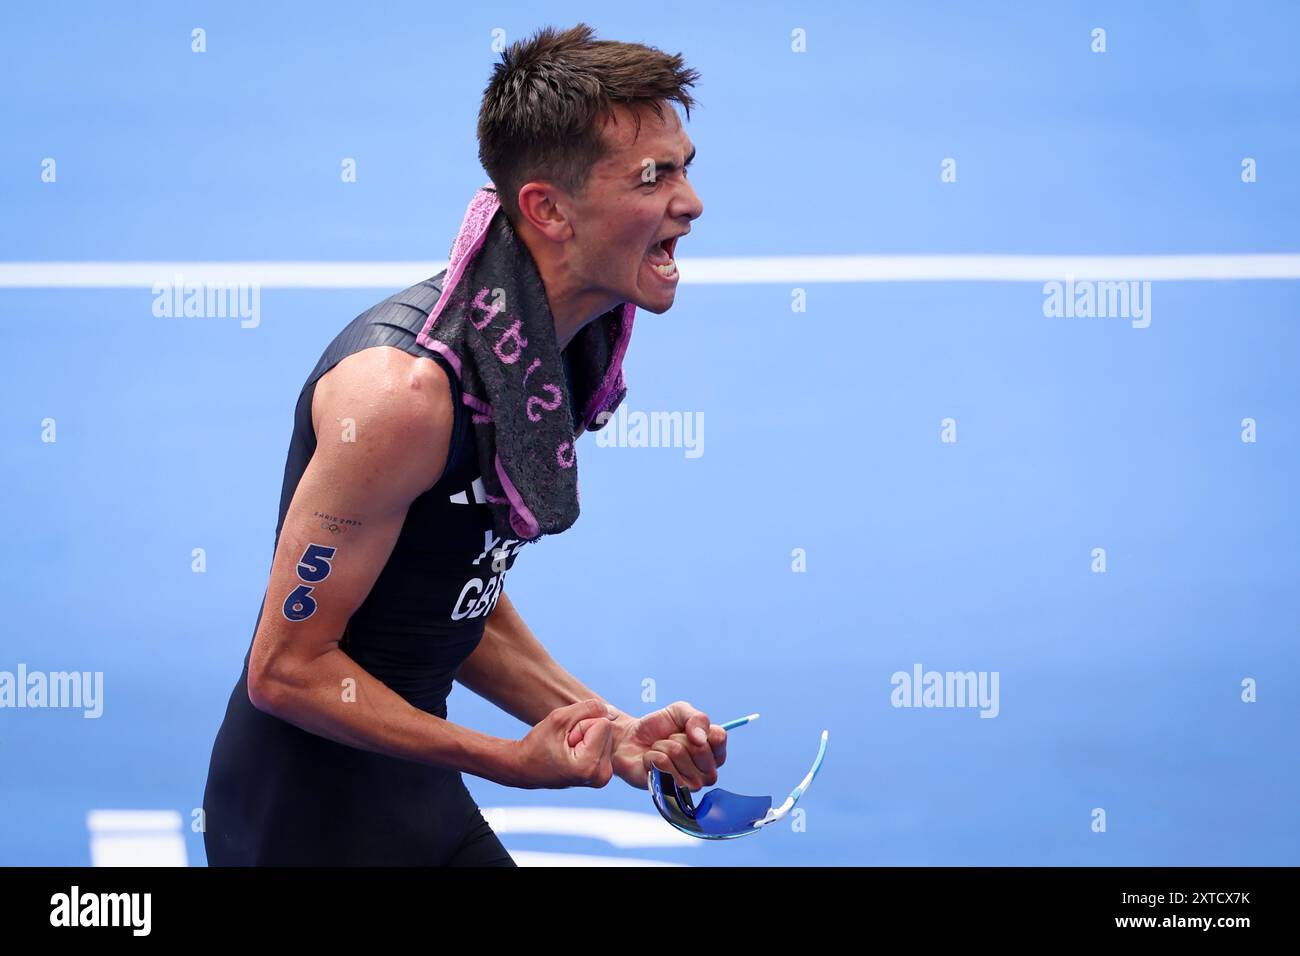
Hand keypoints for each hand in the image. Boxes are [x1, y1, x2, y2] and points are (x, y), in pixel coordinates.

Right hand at [507, 698, 615, 788]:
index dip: (581, 725)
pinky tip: (575, 754)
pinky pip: (604, 743)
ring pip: (607, 735)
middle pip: (608, 730)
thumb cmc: (537, 745)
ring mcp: (603, 777)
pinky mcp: (602, 774)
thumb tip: (613, 712)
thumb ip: (589, 708)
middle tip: (566, 745)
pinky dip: (590, 743)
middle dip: (586, 730)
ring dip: (587, 737)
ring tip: (568, 750)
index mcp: (590, 766)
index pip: (603, 723)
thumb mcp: (560, 718)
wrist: (525, 768)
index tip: (565, 740)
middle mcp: (601, 776)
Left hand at [605, 701, 727, 790]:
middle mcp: (707, 773)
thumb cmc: (659, 728)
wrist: (630, 740)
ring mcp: (690, 785)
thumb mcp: (680, 712)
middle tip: (669, 740)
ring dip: (662, 746)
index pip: (719, 738)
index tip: (686, 729)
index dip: (699, 728)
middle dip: (677, 737)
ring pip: (678, 753)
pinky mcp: (671, 792)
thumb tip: (701, 738)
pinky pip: (663, 764)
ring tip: (658, 750)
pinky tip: (651, 761)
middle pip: (698, 746)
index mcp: (714, 753)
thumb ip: (697, 718)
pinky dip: (652, 756)